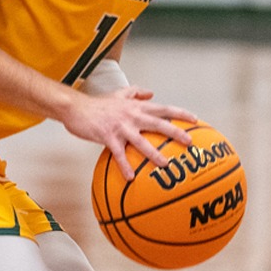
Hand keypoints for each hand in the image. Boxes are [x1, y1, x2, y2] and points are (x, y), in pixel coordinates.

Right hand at [60, 87, 196, 179]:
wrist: (76, 108)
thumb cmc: (98, 103)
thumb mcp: (119, 93)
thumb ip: (136, 92)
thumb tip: (151, 93)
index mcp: (136, 106)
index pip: (163, 108)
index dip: (180, 113)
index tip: (195, 119)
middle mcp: (132, 115)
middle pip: (158, 124)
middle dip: (175, 132)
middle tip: (189, 142)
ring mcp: (120, 127)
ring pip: (141, 141)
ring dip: (154, 154)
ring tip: (165, 164)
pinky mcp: (108, 137)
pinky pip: (119, 154)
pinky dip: (124, 166)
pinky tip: (130, 177)